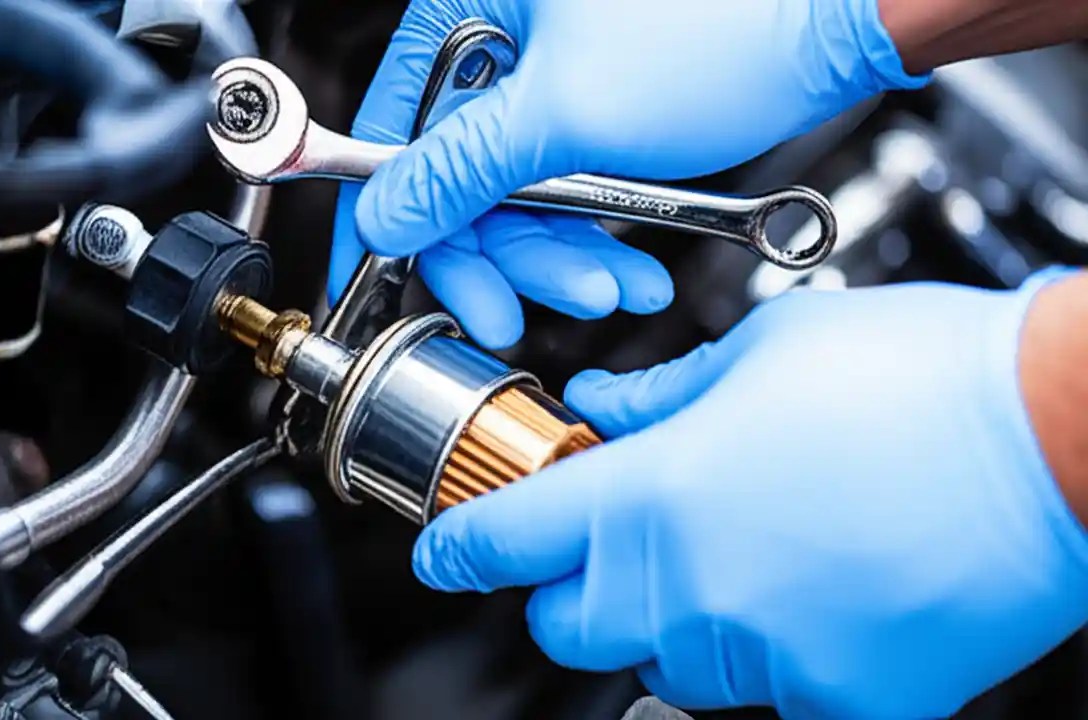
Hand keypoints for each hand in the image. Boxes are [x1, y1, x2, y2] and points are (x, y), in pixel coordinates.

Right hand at [330, 0, 928, 348]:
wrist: (844, 20)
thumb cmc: (727, 24)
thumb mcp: (566, 115)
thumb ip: (461, 173)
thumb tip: (386, 215)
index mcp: (472, 5)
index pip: (394, 126)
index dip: (386, 216)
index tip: (375, 280)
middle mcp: (505, 39)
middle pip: (457, 179)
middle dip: (498, 256)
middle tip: (513, 311)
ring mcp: (554, 78)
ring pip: (517, 198)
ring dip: (556, 258)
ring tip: (603, 287)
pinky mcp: (600, 111)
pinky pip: (568, 193)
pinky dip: (592, 238)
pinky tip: (625, 268)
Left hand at [411, 270, 1087, 717]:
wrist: (1057, 434)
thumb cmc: (921, 379)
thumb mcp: (763, 350)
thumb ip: (661, 392)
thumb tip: (604, 404)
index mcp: (656, 494)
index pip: (506, 539)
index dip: (461, 543)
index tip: (445, 548)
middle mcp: (695, 588)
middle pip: (569, 623)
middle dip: (573, 582)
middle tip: (617, 535)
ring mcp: (767, 658)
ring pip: (664, 662)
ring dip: (672, 614)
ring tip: (742, 545)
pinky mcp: (843, 700)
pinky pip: (762, 693)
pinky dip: (763, 651)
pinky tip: (808, 588)